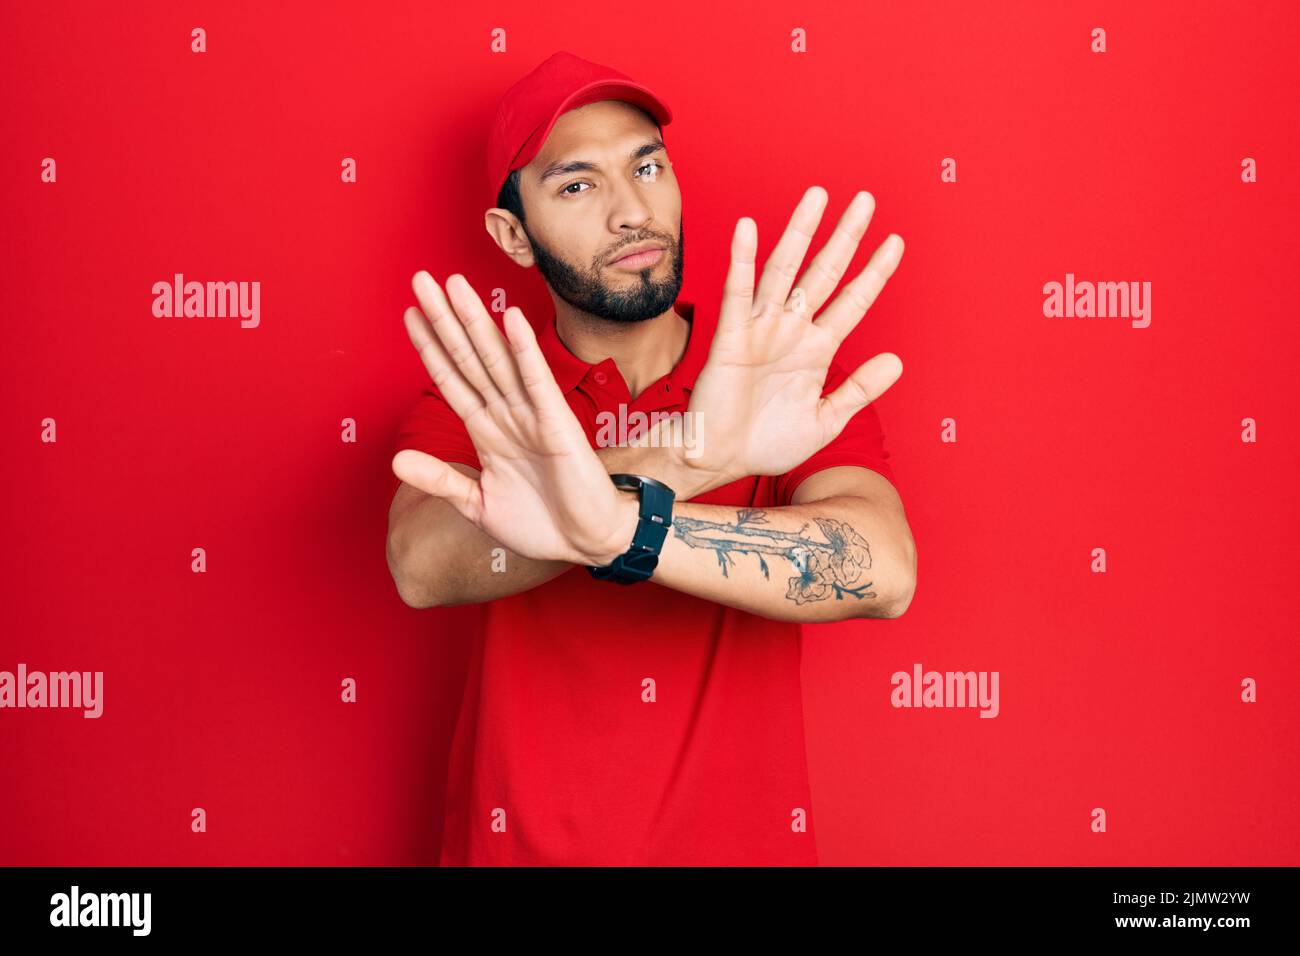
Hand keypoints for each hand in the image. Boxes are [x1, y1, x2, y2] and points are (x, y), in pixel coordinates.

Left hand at [392, 272, 637, 566]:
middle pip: (469, 357)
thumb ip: (440, 480)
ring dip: (475, 322)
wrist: (585, 543)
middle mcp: (506, 414)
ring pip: (496, 360)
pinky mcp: (558, 424)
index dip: (430, 347)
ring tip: (454, 285)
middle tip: (421, 279)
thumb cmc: (539, 524)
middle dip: (445, 319)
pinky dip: (524, 351)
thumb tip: (395, 462)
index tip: (410, 314)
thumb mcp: (478, 505)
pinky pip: (537, 381)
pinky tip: (510, 320)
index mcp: (487, 431)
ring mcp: (531, 415)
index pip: (452, 379)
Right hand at [682, 187, 904, 485]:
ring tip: (817, 197)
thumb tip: (897, 361)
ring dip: (800, 233)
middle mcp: (792, 331)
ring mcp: (762, 330)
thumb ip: (859, 390)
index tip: (896, 241)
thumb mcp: (825, 420)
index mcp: (817, 349)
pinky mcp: (731, 339)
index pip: (853, 301)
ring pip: (784, 272)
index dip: (875, 273)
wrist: (721, 460)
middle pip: (824, 273)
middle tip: (866, 199)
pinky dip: (742, 262)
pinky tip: (749, 228)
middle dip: (846, 236)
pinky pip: (738, 295)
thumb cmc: (767, 442)